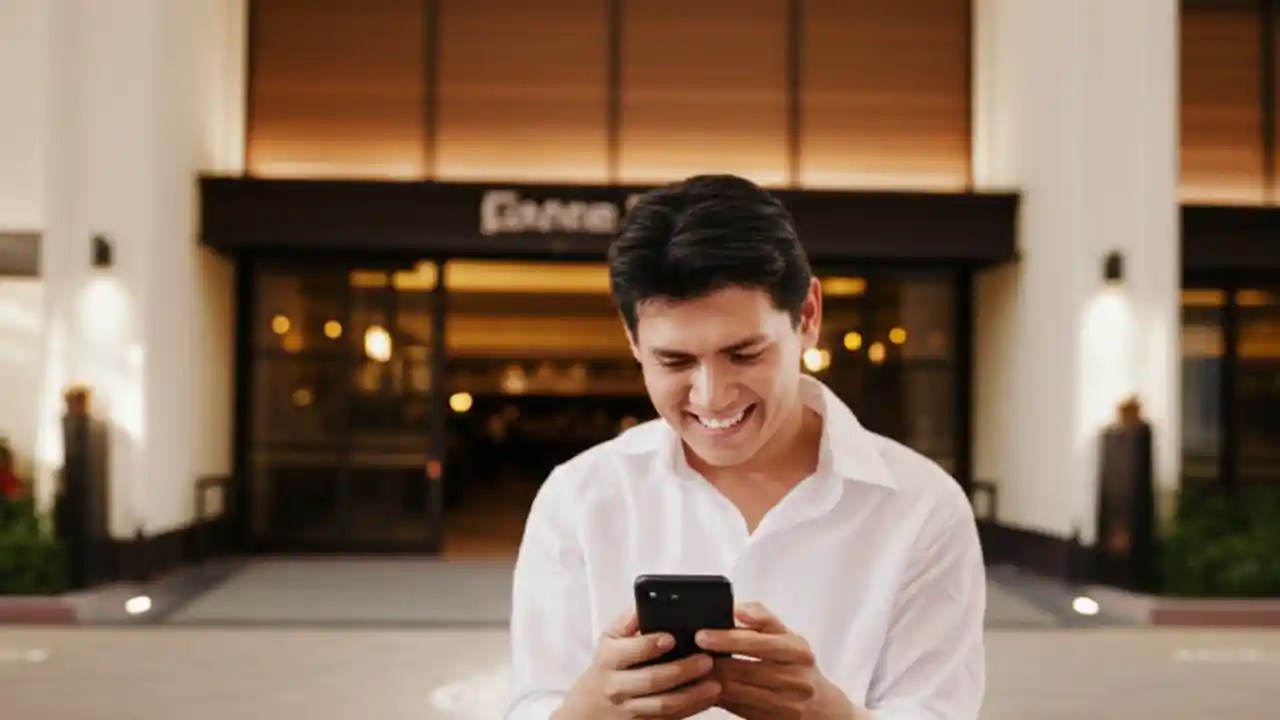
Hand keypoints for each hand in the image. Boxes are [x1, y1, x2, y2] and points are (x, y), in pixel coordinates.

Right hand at [554, 610, 721, 718]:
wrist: (591, 708)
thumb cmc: (609, 665)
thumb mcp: (610, 639)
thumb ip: (629, 620)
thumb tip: (646, 603)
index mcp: (609, 659)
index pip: (629, 652)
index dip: (649, 645)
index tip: (670, 637)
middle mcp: (618, 686)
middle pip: (651, 680)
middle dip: (681, 670)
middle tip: (706, 660)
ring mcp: (631, 709)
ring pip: (664, 705)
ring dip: (692, 695)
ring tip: (715, 683)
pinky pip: (672, 718)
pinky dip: (693, 708)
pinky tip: (710, 697)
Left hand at [695, 602, 856, 719]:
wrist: (821, 708)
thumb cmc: (796, 664)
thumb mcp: (787, 637)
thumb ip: (763, 618)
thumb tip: (736, 609)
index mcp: (796, 649)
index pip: (759, 640)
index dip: (729, 638)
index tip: (703, 634)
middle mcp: (795, 676)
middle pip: (745, 668)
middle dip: (714, 661)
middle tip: (691, 652)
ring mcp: (786, 702)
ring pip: (738, 690)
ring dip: (712, 680)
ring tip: (693, 669)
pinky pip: (738, 708)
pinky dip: (719, 697)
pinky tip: (705, 688)